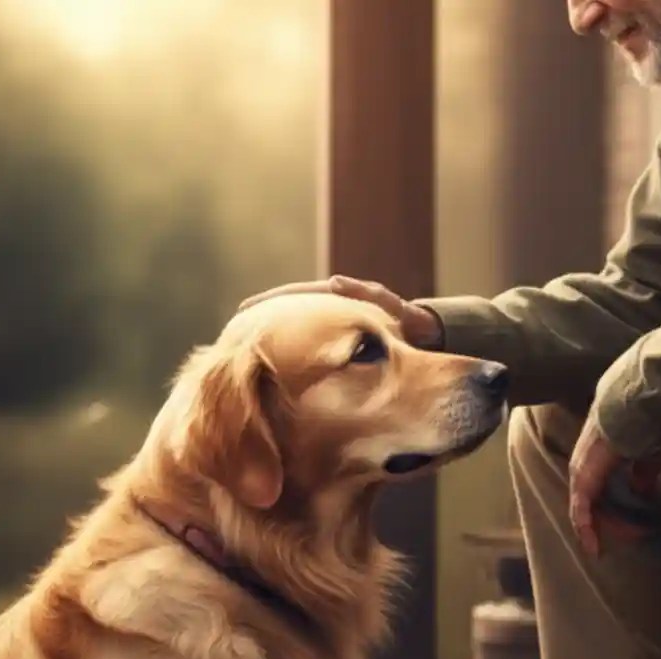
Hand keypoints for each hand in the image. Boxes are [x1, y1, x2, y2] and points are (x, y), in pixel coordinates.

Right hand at [239, 275, 442, 348]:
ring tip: (247, 354)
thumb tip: (334, 281)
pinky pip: (310, 351)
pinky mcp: (339, 348)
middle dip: (261, 321)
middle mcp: (328, 311)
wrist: (426, 338)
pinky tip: (278, 374)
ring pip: (295, 335)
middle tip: (233, 334)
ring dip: (273, 341)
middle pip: (286, 313)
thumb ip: (366, 293)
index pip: (291, 295)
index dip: (266, 303)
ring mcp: (332, 330)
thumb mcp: (389, 303)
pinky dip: (293, 358)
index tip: (242, 311)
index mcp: (335, 297)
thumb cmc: (410, 319)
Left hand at [568, 417, 660, 556]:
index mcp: (595, 462)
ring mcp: (579, 474)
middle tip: (638, 534)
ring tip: (631, 537)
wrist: (631, 409)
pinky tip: (594, 546)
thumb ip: (642, 473)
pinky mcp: (581, 479)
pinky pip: (580, 511)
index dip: (612, 513)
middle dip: (615, 524)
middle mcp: (582, 468)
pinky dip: (586, 529)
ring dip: (606, 528)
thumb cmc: (639, 427)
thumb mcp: (645, 456)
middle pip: (592, 506)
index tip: (631, 530)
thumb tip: (641, 489)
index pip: (597, 494)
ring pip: (585, 512)